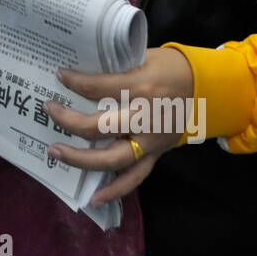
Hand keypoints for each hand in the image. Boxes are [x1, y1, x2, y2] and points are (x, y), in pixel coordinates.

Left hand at [42, 47, 196, 207]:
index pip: (97, 88)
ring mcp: (151, 141)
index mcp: (141, 87)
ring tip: (55, 152)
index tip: (60, 76)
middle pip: (98, 127)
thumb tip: (80, 71)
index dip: (75, 82)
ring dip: (80, 159)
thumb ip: (116, 67)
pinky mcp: (156, 154)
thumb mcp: (144, 56)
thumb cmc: (172, 67)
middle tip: (49, 110)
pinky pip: (134, 177)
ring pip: (111, 158)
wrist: (208, 88)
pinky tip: (93, 199)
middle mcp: (145, 118)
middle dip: (68, 121)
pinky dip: (114, 190)